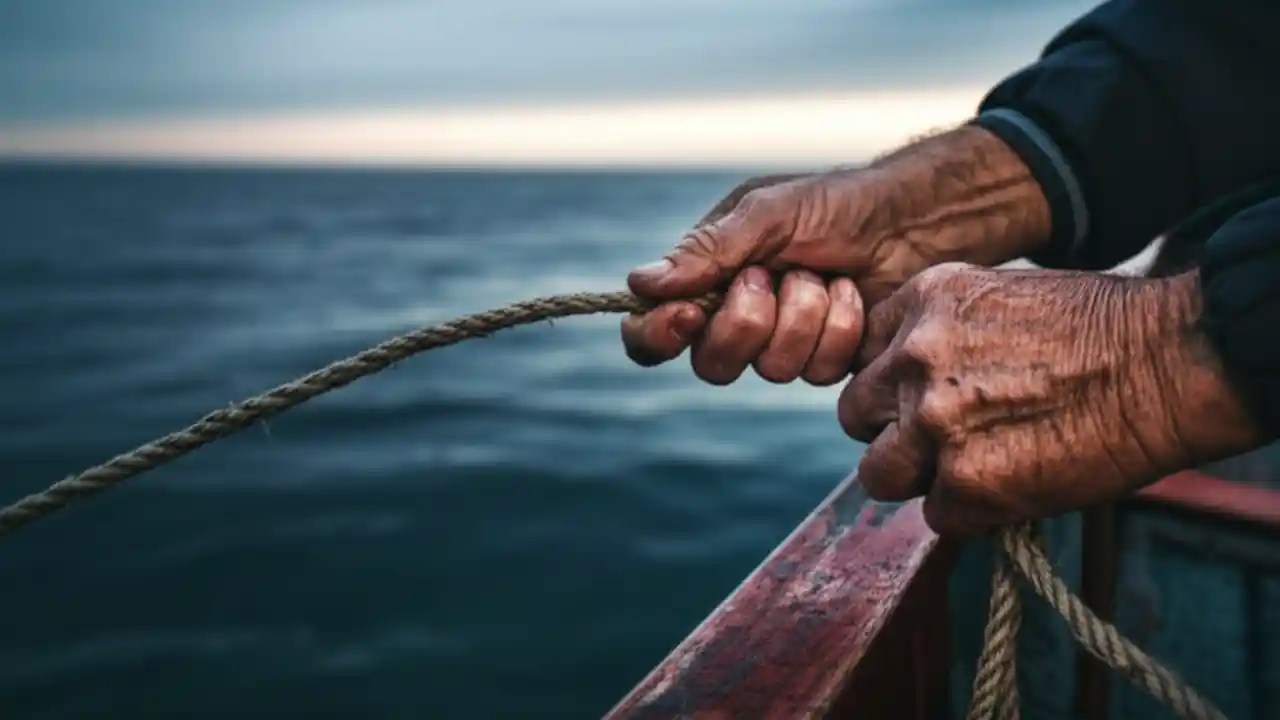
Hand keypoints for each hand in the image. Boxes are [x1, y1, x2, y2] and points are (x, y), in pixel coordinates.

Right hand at [622, 126, 1051, 383]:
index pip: (653, 331)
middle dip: (745, 322)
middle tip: (772, 277)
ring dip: (801, 315)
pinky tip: (852, 293)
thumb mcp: (768, 213)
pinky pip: (817, 371)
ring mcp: (784, 344)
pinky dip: (838, 327)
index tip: (688, 316)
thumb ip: (707, 251)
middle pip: (710, 364)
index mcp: (708, 279)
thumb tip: (639, 283)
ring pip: (769, 369)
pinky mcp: (827, 361)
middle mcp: (738, 319)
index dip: (658, 336)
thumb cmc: (837, 204)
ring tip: (825, 275)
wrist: (915, 219)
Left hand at [837, 264, 1259, 534]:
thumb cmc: (1101, 329)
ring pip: (879, 475)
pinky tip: (1015, 488)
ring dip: (921, 480)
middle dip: (892, 433)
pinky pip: (939, 516)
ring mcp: (934, 423)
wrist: (1168, 360)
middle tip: (943, 442)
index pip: (860, 356)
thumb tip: (911, 381)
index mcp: (921, 303)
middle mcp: (914, 359)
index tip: (916, 398)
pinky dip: (972, 514)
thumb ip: (941, 334)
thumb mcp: (1000, 297)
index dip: (889, 385)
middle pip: (856, 416)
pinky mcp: (966, 482)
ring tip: (976, 471)